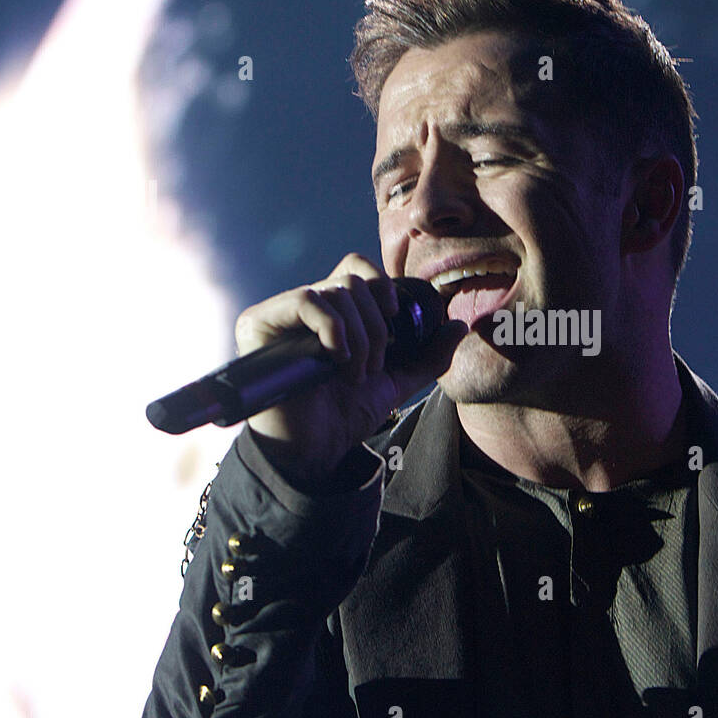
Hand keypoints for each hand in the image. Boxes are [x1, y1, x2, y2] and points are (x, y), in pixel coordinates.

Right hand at [235, 253, 466, 486]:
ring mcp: (280, 314)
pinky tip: (335, 359)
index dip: (380, 283)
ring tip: (353, 374)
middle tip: (372, 368)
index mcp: (333, 312)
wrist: (317, 449)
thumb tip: (458, 326)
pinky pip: (306, 300)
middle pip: (352, 281)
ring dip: (358, 338)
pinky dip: (333, 328)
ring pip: (334, 292)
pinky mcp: (259, 323)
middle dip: (374, 327)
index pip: (355, 268)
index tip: (394, 316)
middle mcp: (304, 307)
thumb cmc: (347, 415)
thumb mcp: (397, 381)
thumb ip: (428, 356)